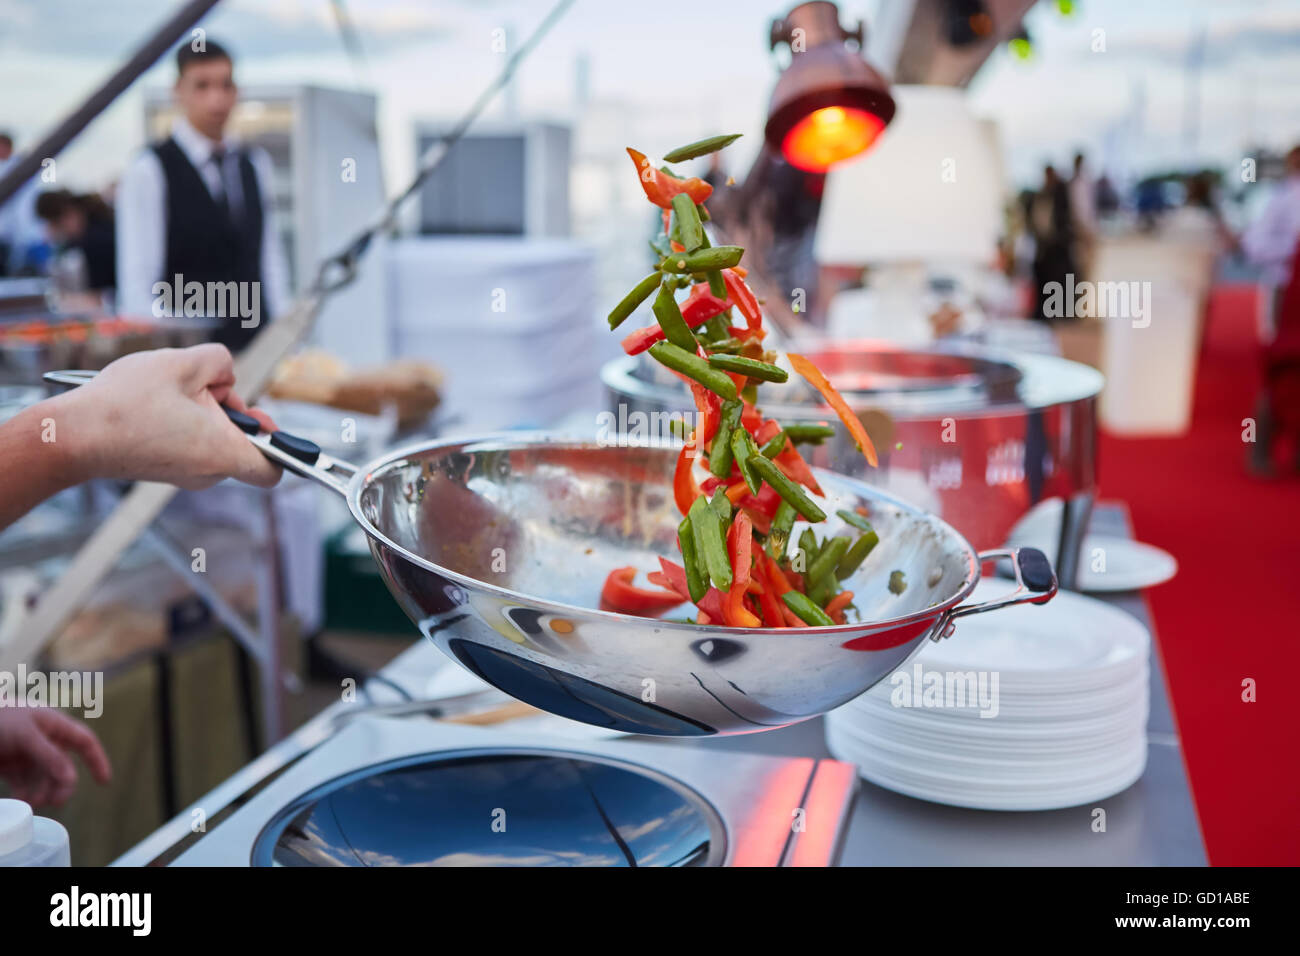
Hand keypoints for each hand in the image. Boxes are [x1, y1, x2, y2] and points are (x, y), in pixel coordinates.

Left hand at [0, 708, 111, 807]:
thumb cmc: (1, 718)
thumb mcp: (27, 734)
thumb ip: (49, 755)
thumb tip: (71, 778)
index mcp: (55, 725)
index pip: (85, 742)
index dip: (97, 760)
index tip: (104, 782)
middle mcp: (45, 740)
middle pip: (63, 766)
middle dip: (62, 785)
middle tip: (55, 802)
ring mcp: (27, 753)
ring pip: (43, 777)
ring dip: (41, 792)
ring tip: (32, 804)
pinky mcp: (10, 764)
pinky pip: (23, 783)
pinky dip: (23, 793)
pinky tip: (19, 801)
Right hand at [57, 344, 281, 489]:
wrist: (70, 435)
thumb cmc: (124, 404)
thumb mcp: (182, 362)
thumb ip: (220, 361)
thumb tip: (227, 375)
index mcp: (224, 453)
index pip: (274, 468)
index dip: (279, 445)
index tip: (263, 420)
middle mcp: (209, 473)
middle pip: (242, 442)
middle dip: (230, 409)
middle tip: (203, 386)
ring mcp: (185, 475)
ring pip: (213, 439)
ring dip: (202, 411)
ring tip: (172, 391)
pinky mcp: (164, 470)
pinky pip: (190, 443)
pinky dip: (183, 421)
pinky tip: (158, 402)